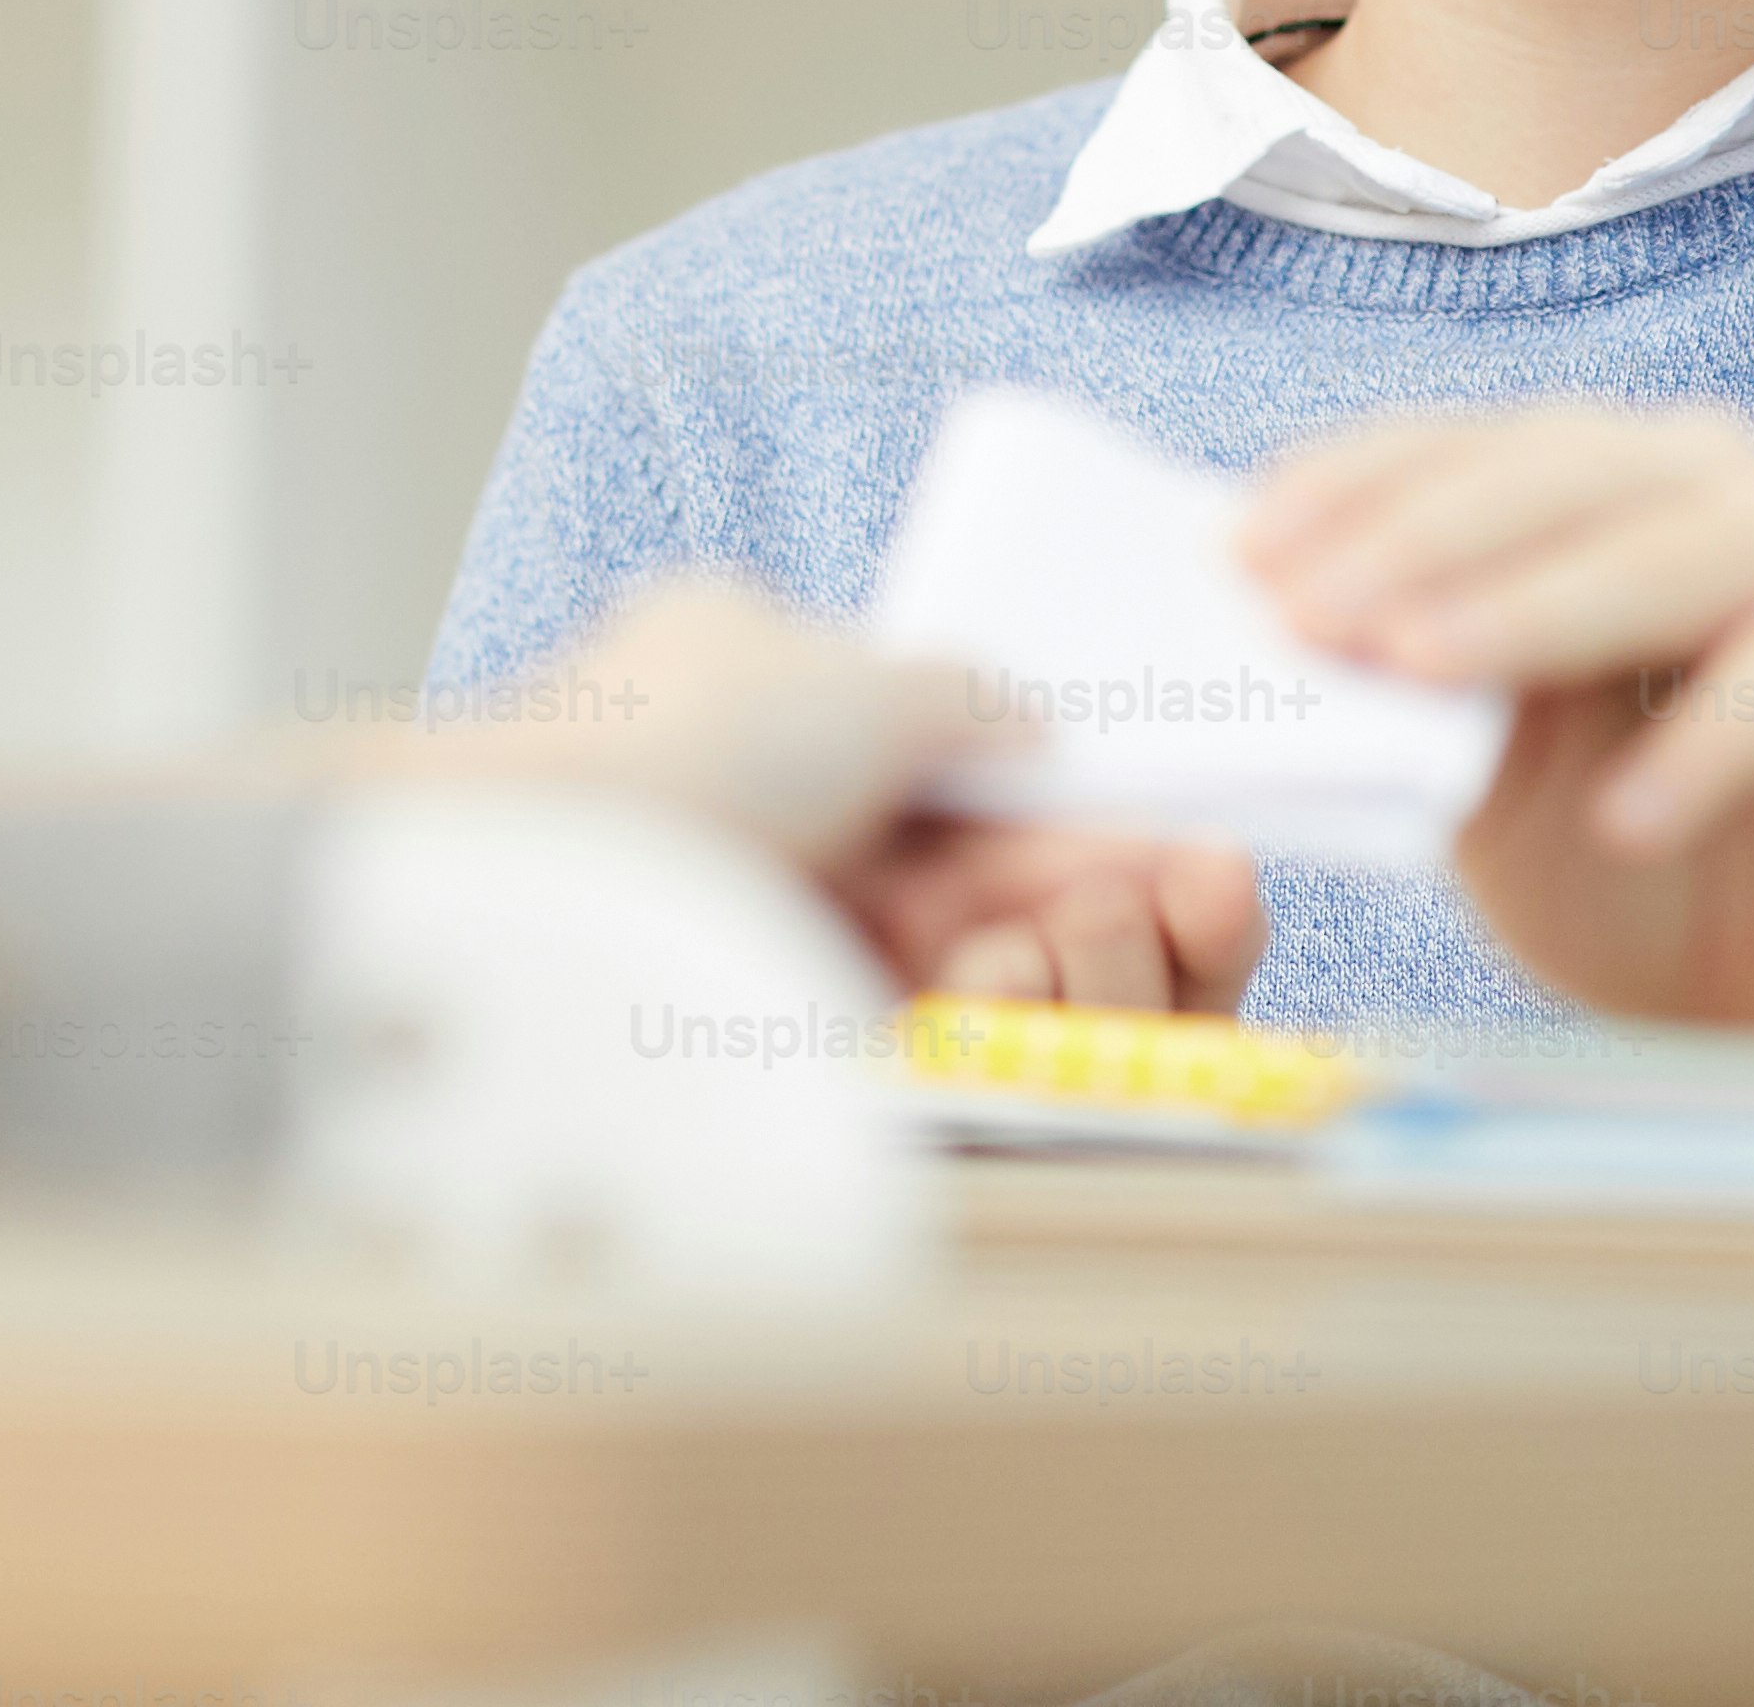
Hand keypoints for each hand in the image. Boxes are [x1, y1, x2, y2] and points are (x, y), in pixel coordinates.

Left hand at [437, 571, 1261, 1014]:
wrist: (547, 876)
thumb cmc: (683, 745)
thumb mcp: (852, 670)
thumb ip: (972, 694)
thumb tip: (1043, 732)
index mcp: (829, 752)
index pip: (1009, 809)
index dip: (1121, 840)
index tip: (1207, 858)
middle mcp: (840, 871)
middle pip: (1044, 918)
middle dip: (1137, 911)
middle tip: (1201, 892)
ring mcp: (832, 981)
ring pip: (1029, 1004)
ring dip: (1099, 968)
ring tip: (1087, 933)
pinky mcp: (827, 1083)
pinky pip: (976, 1079)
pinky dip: (1034, 1040)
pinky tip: (1029, 986)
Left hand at [1245, 401, 1753, 1034]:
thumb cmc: (1630, 854)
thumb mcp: (1487, 772)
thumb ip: (1404, 687)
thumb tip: (1251, 627)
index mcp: (1607, 482)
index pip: (1473, 446)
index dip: (1359, 482)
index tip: (1242, 548)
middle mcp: (1722, 482)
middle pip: (1570, 471)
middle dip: (1425, 537)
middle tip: (1311, 614)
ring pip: (1687, 545)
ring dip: (1545, 605)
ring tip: (1422, 674)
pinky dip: (1717, 735)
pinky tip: (1630, 817)